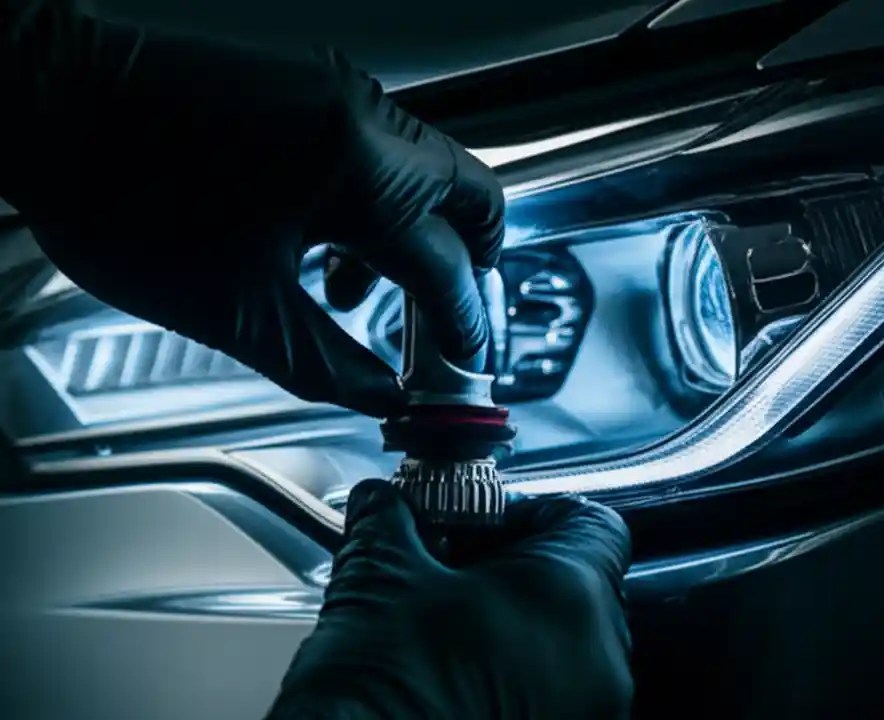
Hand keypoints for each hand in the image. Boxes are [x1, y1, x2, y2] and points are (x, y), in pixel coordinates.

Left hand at [6, 15, 502, 416]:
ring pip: (427, 167)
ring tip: (362, 292)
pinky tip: (323, 244)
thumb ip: (327, 364)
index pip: (449, 264)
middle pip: (472, 195)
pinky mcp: (306, 82)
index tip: (461, 363)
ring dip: (418, 233)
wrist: (42, 102)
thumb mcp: (235, 311)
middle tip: (449, 319)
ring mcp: (336, 90)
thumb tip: (380, 396)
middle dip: (471, 265)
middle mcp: (362, 117)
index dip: (461, 327)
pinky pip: (377, 145)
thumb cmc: (115, 192)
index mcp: (359, 171)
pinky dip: (375, 199)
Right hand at [266, 480, 633, 719]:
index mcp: (573, 595)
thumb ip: (390, 522)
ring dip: (513, 630)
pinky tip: (452, 679)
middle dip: (511, 572)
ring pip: (564, 646)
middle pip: (577, 585)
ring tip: (444, 633)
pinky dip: (513, 679)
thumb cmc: (382, 691)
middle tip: (448, 575)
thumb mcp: (378, 580)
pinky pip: (553, 696)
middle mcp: (601, 659)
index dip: (529, 512)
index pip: (591, 521)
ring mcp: (588, 712)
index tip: (480, 523)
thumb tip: (382, 504)